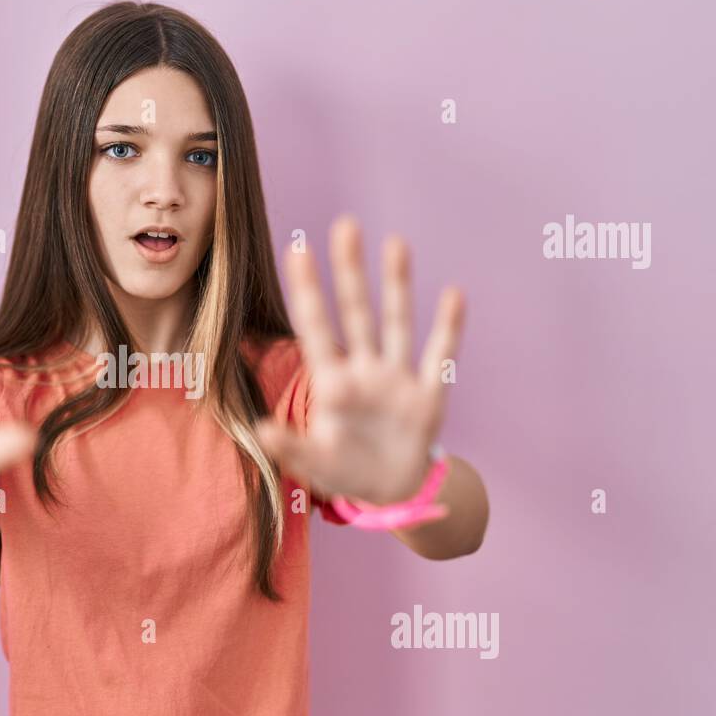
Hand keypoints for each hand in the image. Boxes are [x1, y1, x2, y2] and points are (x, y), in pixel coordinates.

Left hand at [257, 216, 465, 506]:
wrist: (391, 490)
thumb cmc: (344, 470)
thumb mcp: (314, 464)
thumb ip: (291, 448)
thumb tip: (262, 430)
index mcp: (331, 383)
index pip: (314, 328)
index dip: (307, 291)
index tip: (296, 249)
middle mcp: (363, 370)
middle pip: (355, 313)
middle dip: (350, 272)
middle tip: (344, 225)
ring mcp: (397, 379)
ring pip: (396, 323)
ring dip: (397, 285)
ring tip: (395, 243)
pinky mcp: (428, 396)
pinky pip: (440, 357)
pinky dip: (448, 327)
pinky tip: (453, 294)